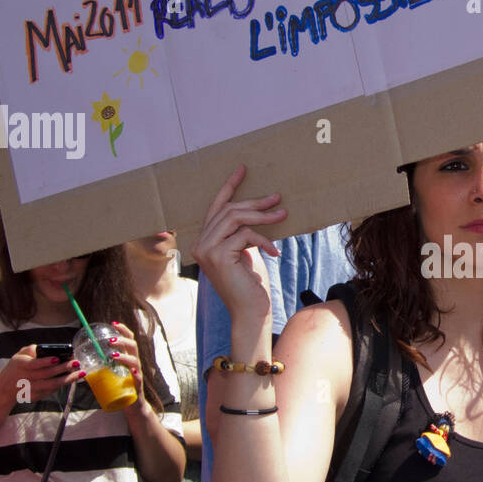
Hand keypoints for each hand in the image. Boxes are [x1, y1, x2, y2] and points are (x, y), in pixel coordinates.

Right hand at [5, 344, 83, 402]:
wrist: (4, 388)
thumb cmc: (16, 368)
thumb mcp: (18, 356)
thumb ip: (30, 350)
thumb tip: (42, 348)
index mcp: (21, 365)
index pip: (34, 364)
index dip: (46, 361)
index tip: (57, 358)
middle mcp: (26, 378)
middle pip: (47, 374)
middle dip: (63, 368)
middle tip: (77, 363)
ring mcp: (31, 388)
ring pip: (52, 384)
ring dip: (68, 379)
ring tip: (81, 373)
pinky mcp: (36, 396)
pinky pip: (51, 390)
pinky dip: (62, 384)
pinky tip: (72, 379)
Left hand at [105, 321, 145, 401]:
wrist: (133, 405)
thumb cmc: (121, 388)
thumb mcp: (110, 374)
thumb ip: (101, 366)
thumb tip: (81, 362)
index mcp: (128, 357)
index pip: (128, 339)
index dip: (123, 330)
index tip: (113, 323)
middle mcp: (134, 363)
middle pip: (133, 346)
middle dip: (122, 340)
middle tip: (110, 340)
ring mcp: (137, 373)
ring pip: (134, 360)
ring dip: (124, 356)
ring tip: (113, 356)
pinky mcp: (137, 385)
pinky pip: (138, 377)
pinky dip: (135, 374)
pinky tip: (132, 372)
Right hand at [191, 166, 286, 325]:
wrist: (250, 312)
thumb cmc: (251, 284)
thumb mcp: (247, 252)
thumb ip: (243, 233)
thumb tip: (260, 208)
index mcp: (204, 241)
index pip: (216, 207)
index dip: (229, 187)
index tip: (243, 169)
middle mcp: (199, 243)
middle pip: (228, 210)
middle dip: (255, 202)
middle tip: (277, 198)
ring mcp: (206, 249)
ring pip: (236, 218)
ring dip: (263, 216)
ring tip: (283, 215)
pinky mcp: (218, 256)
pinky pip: (245, 235)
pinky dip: (263, 240)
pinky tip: (275, 252)